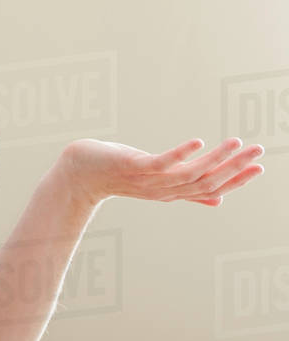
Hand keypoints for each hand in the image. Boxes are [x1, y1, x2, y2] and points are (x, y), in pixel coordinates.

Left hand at [58, 137, 264, 208]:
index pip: (211, 188)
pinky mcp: (133, 166)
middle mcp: (163, 190)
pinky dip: (180, 154)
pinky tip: (198, 141)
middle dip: (235, 167)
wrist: (79, 174)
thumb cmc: (119, 175)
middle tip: (259, 151)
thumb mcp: (158, 183)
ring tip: (236, 142)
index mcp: (172, 193)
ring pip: (189, 173)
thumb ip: (188, 191)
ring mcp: (149, 180)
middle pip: (206, 181)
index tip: (260, 166)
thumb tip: (219, 200)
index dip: (236, 179)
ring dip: (215, 158)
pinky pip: (161, 163)